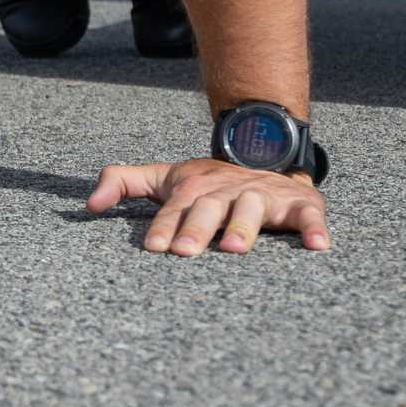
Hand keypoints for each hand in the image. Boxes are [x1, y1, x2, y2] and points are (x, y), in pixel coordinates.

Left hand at [88, 158, 329, 254]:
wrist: (265, 154)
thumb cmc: (207, 182)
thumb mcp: (163, 177)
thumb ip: (122, 182)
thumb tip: (88, 205)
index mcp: (195, 186)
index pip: (176, 208)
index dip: (165, 226)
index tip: (153, 247)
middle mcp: (228, 189)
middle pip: (210, 207)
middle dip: (197, 228)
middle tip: (185, 252)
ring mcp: (263, 194)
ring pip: (254, 208)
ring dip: (244, 227)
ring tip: (233, 249)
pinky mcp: (299, 203)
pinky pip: (308, 215)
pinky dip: (314, 228)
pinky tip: (317, 246)